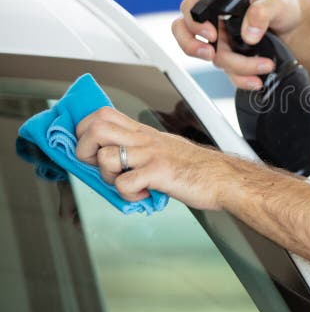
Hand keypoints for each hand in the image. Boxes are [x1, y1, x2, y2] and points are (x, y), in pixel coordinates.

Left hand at [75, 106, 231, 209]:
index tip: (90, 150)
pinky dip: (128, 197)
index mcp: (144, 132)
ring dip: (108, 178)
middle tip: (99, 166)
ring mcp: (151, 155)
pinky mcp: (159, 173)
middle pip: (96, 127)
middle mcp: (145, 139)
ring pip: (106, 157)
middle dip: (85, 151)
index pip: (102, 114)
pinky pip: (125, 185)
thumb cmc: (198, 168)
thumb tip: (113, 159)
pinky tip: (144, 195)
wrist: (224, 178)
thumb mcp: (165, 148)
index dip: (85, 131)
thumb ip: (140, 149)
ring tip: (126, 184)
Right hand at [172, 0, 302, 89]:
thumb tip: (249, 34)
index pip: (191, 8)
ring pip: (215, 60)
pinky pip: (230, 74)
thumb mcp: (277, 3)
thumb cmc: (281, 7)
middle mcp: (216, 23)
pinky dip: (242, 80)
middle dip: (193, 48)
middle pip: (187, 36)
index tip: (211, 35)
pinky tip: (256, 81)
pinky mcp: (234, 61)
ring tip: (264, 65)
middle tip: (210, 55)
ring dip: (238, 67)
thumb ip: (262, 11)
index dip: (194, 23)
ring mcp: (223, 44)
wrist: (295, 27)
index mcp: (220, 3)